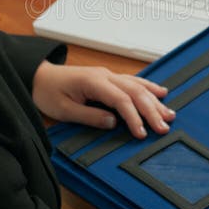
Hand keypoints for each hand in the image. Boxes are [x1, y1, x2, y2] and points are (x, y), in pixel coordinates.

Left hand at [31, 61, 175, 138]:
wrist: (38, 77)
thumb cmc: (49, 93)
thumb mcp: (64, 110)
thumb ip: (89, 116)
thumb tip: (113, 122)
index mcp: (94, 82)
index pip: (121, 100)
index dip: (134, 117)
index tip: (142, 133)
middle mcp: (105, 76)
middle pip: (135, 92)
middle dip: (151, 110)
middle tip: (164, 127)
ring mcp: (108, 75)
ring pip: (137, 86)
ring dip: (154, 100)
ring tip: (169, 114)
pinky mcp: (108, 78)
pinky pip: (133, 81)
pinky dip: (149, 88)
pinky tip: (161, 92)